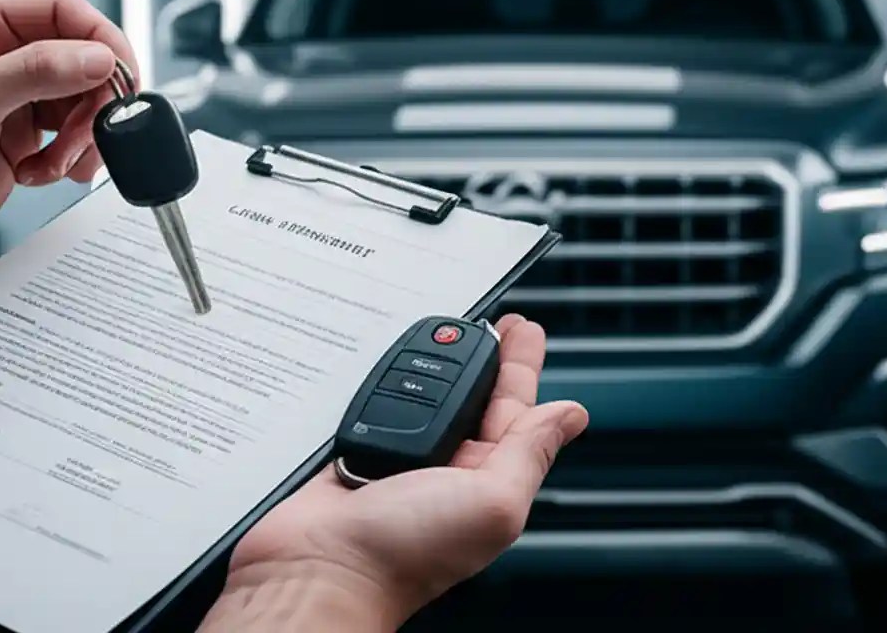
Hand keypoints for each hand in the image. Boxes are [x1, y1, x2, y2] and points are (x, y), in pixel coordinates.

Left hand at [0, 0, 137, 285]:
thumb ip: (36, 72)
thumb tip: (99, 58)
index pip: (64, 11)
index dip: (100, 42)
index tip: (118, 78)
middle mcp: (1, 55)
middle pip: (85, 60)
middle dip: (94, 103)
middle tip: (88, 134)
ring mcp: (16, 97)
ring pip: (87, 102)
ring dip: (84, 138)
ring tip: (57, 163)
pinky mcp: (27, 137)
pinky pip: (77, 138)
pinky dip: (72, 159)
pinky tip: (43, 173)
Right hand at [198, 315, 588, 631]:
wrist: (316, 569)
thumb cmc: (403, 554)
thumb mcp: (491, 501)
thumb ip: (529, 453)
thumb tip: (570, 416)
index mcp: (485, 479)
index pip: (514, 410)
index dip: (521, 366)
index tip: (523, 329)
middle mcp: (446, 470)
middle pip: (472, 398)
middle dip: (483, 357)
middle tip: (487, 317)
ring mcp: (399, 461)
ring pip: (423, 400)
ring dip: (431, 365)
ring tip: (440, 329)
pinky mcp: (355, 456)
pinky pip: (374, 409)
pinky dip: (380, 385)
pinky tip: (385, 363)